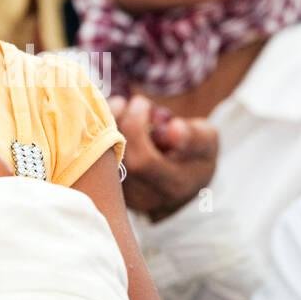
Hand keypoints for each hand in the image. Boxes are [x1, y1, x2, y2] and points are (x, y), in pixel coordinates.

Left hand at [108, 94, 217, 222]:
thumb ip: (194, 136)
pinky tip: (111, 120)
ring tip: (119, 107)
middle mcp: (145, 196)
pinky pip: (93, 162)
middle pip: (116, 160)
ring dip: (104, 127)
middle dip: (116, 124)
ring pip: (99, 161)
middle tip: (127, 103)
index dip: (136, 127)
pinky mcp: (108, 189)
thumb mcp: (207, 141)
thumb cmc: (195, 155)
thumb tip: (174, 128)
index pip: (142, 161)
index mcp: (173, 185)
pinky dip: (96, 135)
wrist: (182, 184)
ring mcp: (123, 196)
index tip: (142, 103)